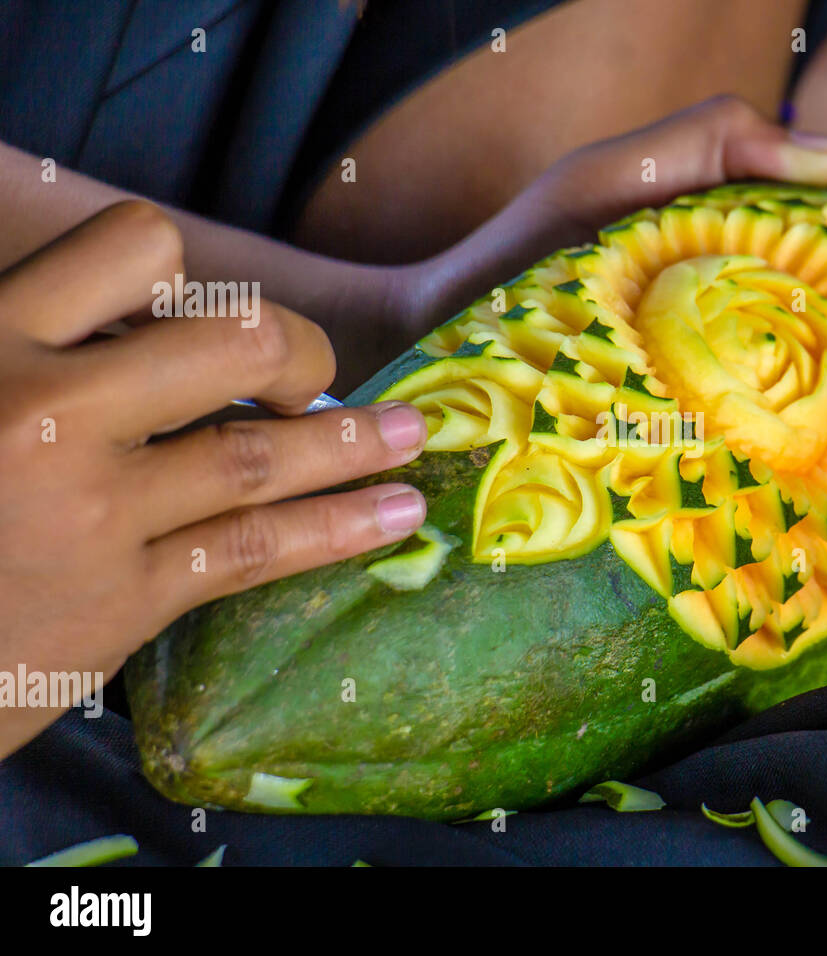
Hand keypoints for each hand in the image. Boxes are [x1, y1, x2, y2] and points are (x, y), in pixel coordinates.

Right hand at [0, 201, 429, 757]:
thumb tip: (145, 322)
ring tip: (412, 432)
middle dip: (298, 351)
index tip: (195, 309)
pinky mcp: (119, 599)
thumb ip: (35, 340)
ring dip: (352, 441)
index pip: (137, 246)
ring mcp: (89, 510)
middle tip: (308, 373)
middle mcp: (46, 411)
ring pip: (259, 454)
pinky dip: (337, 528)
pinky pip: (253, 549)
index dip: (187, 270)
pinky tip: (395, 513)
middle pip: (234, 340)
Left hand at [395, 96, 826, 674]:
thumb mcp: (613, 187)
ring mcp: (690, 494)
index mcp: (751, 355)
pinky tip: (800, 669)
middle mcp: (734, 432)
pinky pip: (712, 602)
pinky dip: (759, 641)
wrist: (420, 347)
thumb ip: (713, 144)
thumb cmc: (519, 261)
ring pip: (788, 559)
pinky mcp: (637, 543)